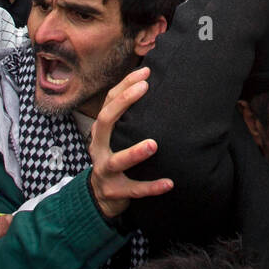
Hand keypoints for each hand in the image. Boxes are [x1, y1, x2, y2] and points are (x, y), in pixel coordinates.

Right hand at [88, 67, 173, 218]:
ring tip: (154, 144)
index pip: (108, 102)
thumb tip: (149, 83)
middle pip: (104, 122)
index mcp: (100, 132)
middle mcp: (99, 148)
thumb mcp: (115, 136)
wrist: (100, 196)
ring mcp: (105, 171)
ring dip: (135, 152)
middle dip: (122, 104)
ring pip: (117, 161)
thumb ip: (127, 117)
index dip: (124, 86)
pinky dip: (151, 187)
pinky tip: (169, 183)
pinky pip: (134, 190)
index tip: (145, 72)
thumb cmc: (114, 157)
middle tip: (144, 89)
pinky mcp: (115, 192)